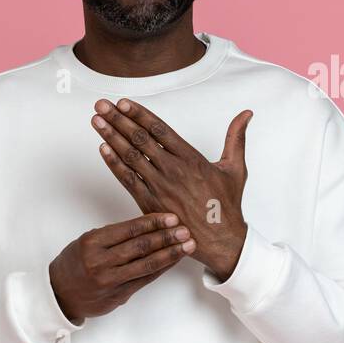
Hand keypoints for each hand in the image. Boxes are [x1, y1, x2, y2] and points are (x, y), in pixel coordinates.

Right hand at [48, 213, 195, 325]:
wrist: (59, 294)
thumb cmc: (74, 264)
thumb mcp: (86, 243)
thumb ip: (112, 237)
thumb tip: (146, 226)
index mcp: (92, 243)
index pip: (129, 229)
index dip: (153, 222)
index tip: (171, 218)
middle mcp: (101, 261)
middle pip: (141, 246)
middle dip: (167, 237)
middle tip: (185, 230)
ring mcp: (111, 280)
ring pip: (146, 264)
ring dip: (170, 253)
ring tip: (187, 245)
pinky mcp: (119, 294)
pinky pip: (146, 278)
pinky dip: (162, 268)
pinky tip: (174, 260)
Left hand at [91, 98, 250, 281]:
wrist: (220, 240)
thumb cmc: (226, 204)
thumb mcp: (236, 168)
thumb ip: (236, 137)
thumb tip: (246, 113)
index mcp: (191, 158)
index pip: (159, 129)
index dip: (139, 114)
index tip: (123, 103)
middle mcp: (172, 170)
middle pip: (140, 139)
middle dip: (118, 120)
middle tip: (101, 105)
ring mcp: (159, 187)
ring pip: (130, 157)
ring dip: (111, 137)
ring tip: (96, 121)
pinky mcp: (150, 203)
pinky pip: (127, 180)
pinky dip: (114, 164)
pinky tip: (102, 150)